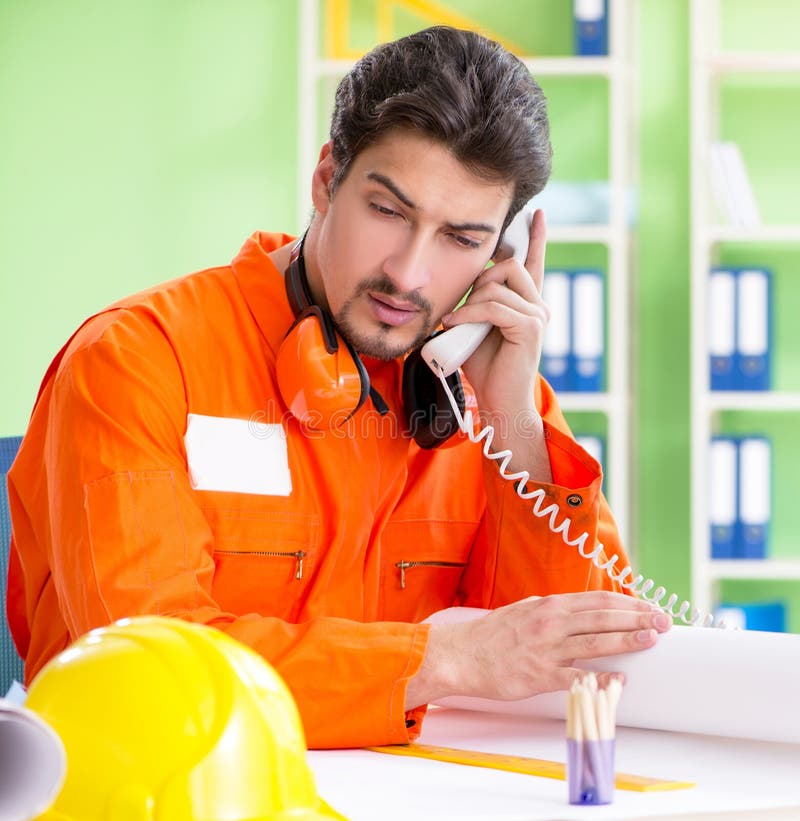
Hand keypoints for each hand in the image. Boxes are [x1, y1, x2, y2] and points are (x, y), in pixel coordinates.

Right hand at [405, 592, 670, 708]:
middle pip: (602, 616)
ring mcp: (546, 648)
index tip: (649, 607)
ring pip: (595, 641)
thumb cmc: (492, 636)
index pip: (597, 600)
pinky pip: (576, 676)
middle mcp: (551, 622)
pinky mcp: (539, 674)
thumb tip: (580, 613)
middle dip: (637, 617)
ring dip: (627, 639)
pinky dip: (600, 677)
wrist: (461, 655)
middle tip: (664, 621)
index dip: (627, 603)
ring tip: (652, 639)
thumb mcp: (524, 612)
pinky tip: (620, 680)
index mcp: (549, 605)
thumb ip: (552, 612)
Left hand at [442, 208, 547, 419]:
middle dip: (479, 282)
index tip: (537, 214)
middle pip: (509, 266)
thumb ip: (474, 303)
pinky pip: (495, 307)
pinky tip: (455, 325)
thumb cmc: (483, 366)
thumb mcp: (473, 327)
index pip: (534, 263)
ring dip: (471, 303)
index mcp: (527, 303)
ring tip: (458, 323)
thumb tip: (460, 283)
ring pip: (499, 286)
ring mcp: (537, 316)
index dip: (536, 237)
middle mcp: (538, 305)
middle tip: (463, 309)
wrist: (497, 400)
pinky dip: (469, 315)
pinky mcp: (530, 328)